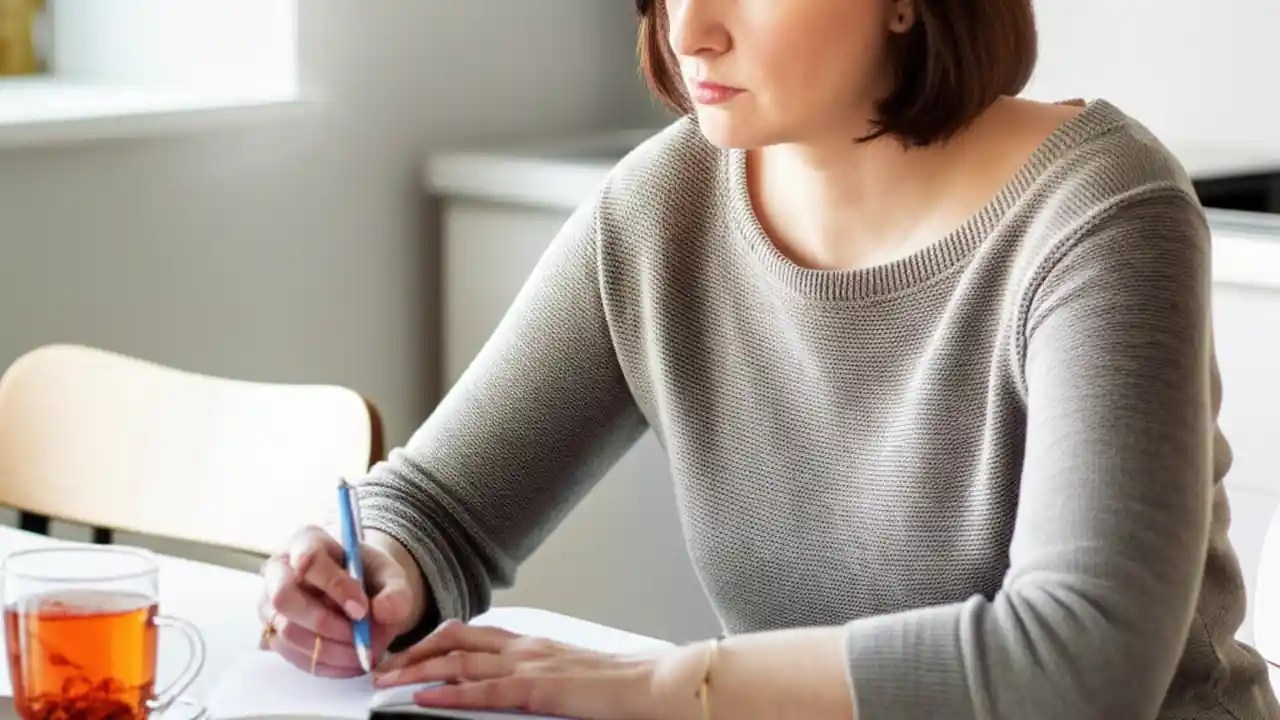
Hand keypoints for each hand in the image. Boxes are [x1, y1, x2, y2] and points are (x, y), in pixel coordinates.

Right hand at [259, 525, 420, 676]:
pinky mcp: (272, 632)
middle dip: (326, 624)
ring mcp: (268, 603)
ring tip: (363, 652)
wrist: (358, 591)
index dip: (335, 588)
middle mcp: (279, 569)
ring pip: (287, 632)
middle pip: (284, 599)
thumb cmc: (369, 576)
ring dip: (330, 650)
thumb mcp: (390, 576)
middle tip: (361, 638)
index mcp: (307, 541)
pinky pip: (291, 655)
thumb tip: (383, 612)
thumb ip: (395, 591)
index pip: (309, 561)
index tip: (362, 610)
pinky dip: (325, 665)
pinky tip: (351, 662)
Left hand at [372, 619, 707, 719]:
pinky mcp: (538, 690)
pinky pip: (483, 690)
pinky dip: (448, 693)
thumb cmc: (622, 684)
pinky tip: (423, 699)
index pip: (474, 634)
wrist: (656, 683)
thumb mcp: (572, 675)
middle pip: (456, 640)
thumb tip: (517, 689)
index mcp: (535, 644)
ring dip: (417, 671)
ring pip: (459, 661)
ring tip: (387, 681)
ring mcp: (530, 666)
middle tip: (384, 664)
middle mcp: (526, 647)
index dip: (436, 641)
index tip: (408, 651)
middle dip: (415, 652)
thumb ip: (542, 678)